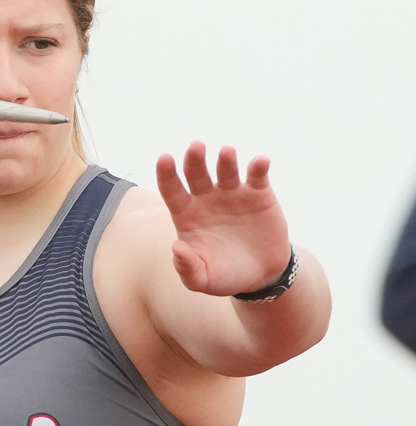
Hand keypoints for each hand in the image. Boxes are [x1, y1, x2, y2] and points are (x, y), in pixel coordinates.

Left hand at [154, 143, 290, 297]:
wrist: (260, 274)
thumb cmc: (224, 275)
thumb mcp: (202, 279)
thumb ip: (187, 267)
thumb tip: (176, 248)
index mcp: (187, 215)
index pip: (171, 190)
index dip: (166, 174)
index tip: (164, 158)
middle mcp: (206, 199)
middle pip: (196, 174)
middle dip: (194, 159)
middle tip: (196, 146)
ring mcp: (233, 194)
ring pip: (226, 170)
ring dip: (226, 159)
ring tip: (226, 151)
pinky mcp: (259, 195)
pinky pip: (256, 176)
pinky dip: (258, 167)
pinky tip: (260, 162)